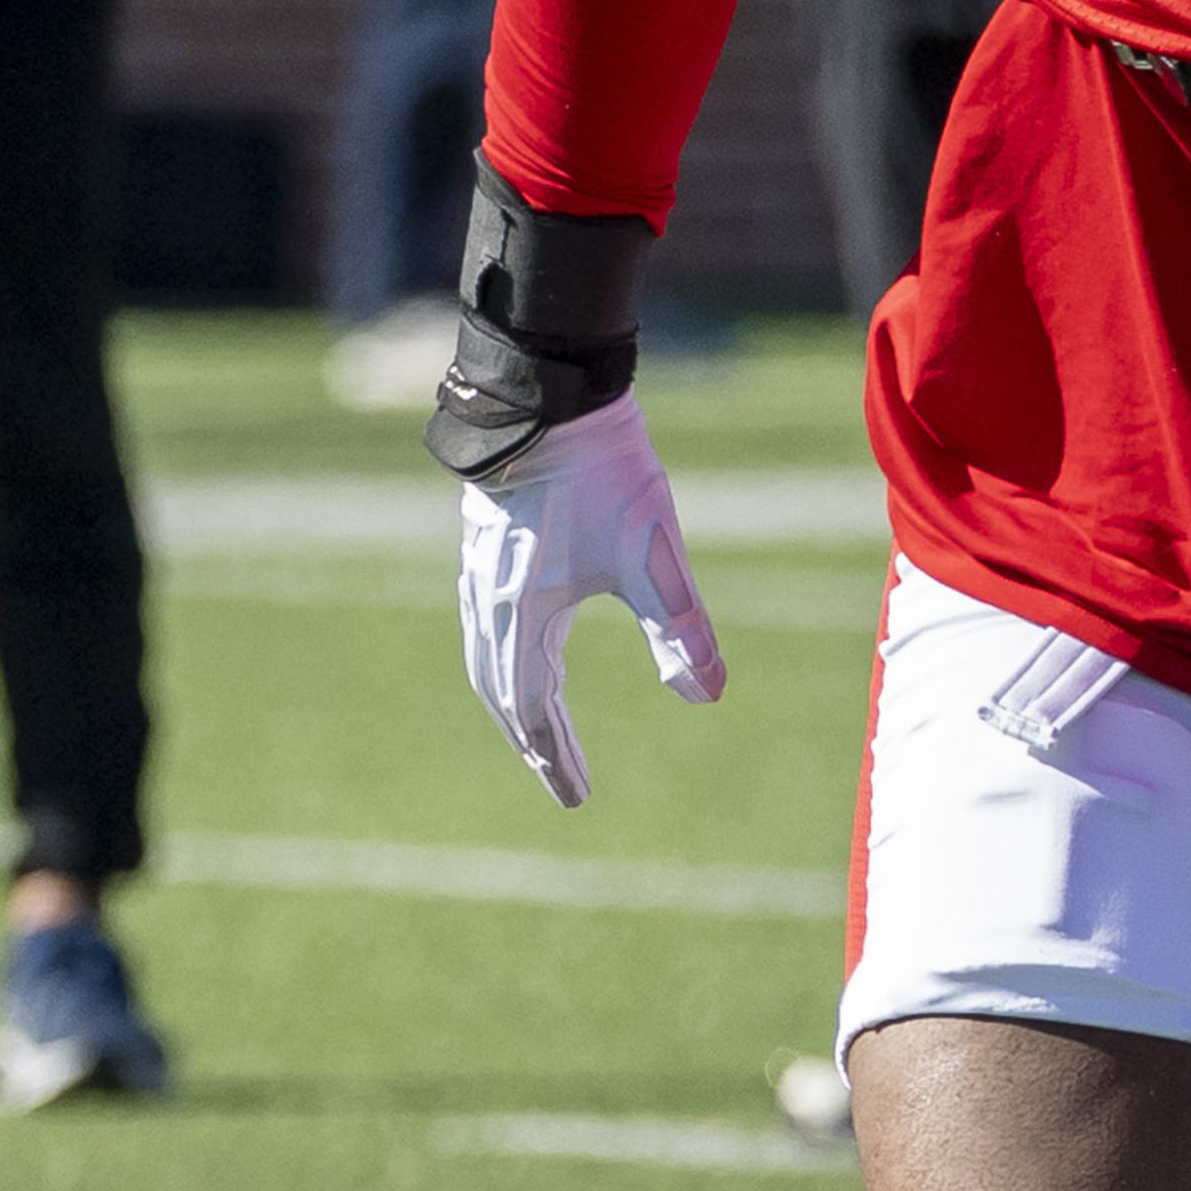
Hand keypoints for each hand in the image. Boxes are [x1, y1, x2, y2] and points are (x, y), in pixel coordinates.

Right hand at [452, 391, 724, 805]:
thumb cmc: (603, 473)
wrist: (552, 394)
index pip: (535, 708)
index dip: (556, 756)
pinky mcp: (484, 541)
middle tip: (561, 780)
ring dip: (512, 703)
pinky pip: (481, 622)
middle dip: (533, 741)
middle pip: (501, 693)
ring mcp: (480, 569)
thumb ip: (679, 627)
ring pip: (485, 658)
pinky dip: (498, 659)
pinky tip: (519, 649)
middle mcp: (490, 598)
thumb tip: (710, 695)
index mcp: (525, 613)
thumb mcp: (653, 554)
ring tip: (537, 732)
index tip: (577, 797)